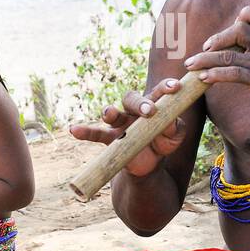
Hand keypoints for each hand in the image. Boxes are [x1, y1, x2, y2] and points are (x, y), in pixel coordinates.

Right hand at [67, 77, 191, 177]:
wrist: (150, 163)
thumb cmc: (164, 142)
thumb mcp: (175, 137)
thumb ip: (176, 128)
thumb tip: (170, 123)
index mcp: (152, 105)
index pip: (157, 92)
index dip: (164, 87)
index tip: (174, 87)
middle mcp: (133, 110)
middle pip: (132, 98)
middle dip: (140, 102)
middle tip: (149, 111)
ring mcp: (120, 124)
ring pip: (112, 113)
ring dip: (110, 112)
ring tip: (109, 113)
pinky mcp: (111, 138)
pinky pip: (95, 134)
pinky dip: (84, 132)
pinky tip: (74, 130)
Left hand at [183, 4, 249, 128]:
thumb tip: (239, 53)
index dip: (245, 14)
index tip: (234, 25)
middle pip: (238, 30)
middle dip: (217, 39)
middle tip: (205, 50)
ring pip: (229, 54)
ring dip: (205, 59)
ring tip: (191, 66)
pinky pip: (234, 73)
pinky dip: (215, 75)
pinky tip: (204, 79)